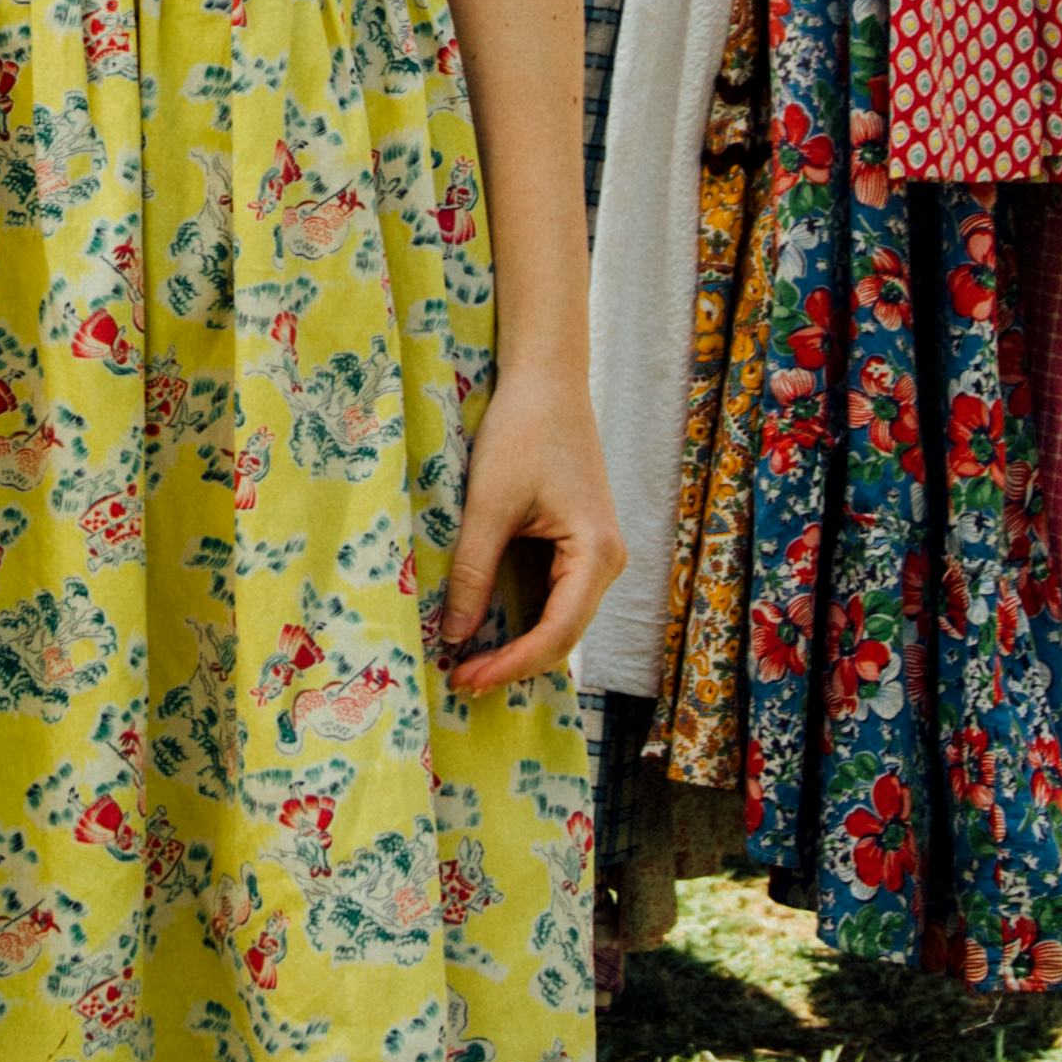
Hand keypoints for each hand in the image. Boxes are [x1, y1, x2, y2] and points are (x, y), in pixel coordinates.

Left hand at [438, 361, 626, 696]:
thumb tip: (453, 636)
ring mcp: (597, 555)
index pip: (558, 633)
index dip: (511, 663)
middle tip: (460, 680)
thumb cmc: (523, 431)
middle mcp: (608, 562)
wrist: (547, 380)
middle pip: (564, 636)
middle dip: (513, 662)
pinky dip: (522, 619)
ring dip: (518, 645)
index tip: (465, 677)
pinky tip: (488, 631)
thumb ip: (472, 572)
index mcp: (597, 554)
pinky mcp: (580, 546)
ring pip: (560, 621)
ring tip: (470, 664)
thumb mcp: (488, 505)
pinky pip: (555, 598)